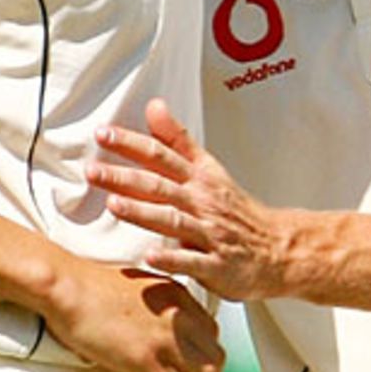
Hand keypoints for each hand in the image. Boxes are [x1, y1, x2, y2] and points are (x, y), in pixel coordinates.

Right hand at [48, 257, 224, 371]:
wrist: (67, 286)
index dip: (209, 354)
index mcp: (177, 296)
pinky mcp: (142, 359)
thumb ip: (153, 303)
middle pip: (215, 355)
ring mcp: (162, 338)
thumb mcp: (137, 285)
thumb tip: (149, 323)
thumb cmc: (89, 284)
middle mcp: (178, 316)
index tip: (201, 368)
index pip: (210, 330)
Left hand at [88, 98, 288, 302]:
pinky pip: (193, 262)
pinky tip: (150, 256)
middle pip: (160, 185)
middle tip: (93, 171)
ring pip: (174, 220)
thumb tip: (154, 106)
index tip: (103, 133)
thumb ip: (178, 140)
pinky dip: (173, 258)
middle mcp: (202, 203)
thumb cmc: (236, 210)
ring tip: (113, 205)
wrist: (277, 247)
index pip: (161, 154)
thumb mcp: (209, 169)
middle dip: (125, 177)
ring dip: (143, 212)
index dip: (132, 143)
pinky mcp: (216, 265)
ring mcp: (209, 234)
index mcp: (198, 179)